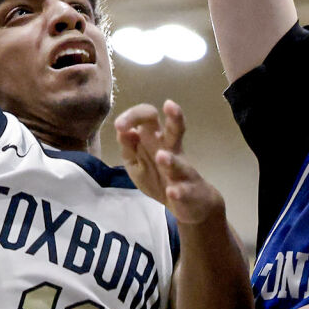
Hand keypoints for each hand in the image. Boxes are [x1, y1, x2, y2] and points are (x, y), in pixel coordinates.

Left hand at [114, 100, 223, 224]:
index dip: (134, 117)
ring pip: (178, 162)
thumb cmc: (158, 177)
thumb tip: (122, 131)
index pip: (149, 119)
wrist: (188, 203)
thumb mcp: (136, 162)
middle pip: (175, 129)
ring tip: (161, 156)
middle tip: (168, 105)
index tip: (119, 125)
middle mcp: (172, 150)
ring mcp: (182, 171)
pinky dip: (179, 191)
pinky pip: (184, 190)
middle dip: (174, 117)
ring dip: (170, 160)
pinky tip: (172, 192)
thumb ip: (129, 147)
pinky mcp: (189, 191)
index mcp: (157, 140)